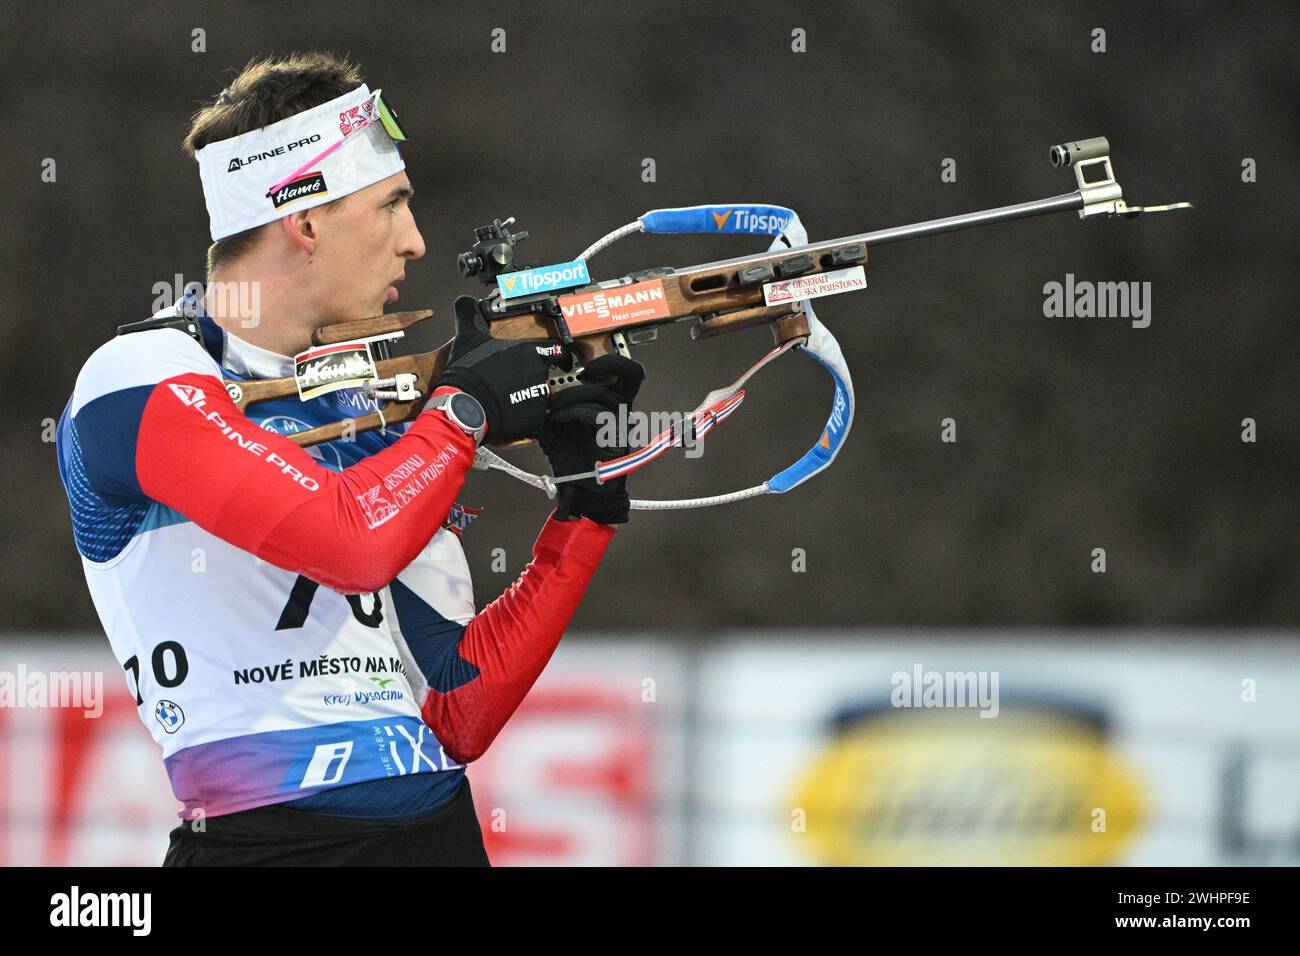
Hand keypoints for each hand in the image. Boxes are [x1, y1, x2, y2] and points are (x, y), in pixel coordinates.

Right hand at [435, 296, 573, 443]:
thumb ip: (469, 314)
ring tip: (510, 400)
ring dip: (530, 398)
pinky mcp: (535, 419)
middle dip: (536, 379)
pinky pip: (536, 418)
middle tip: (520, 383)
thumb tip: (463, 300)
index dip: (558, 355)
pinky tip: (510, 415)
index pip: (557, 350)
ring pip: (542, 397)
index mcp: (529, 352)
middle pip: (547, 375)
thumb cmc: (468, 371)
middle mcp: (540, 373)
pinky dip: (526, 418)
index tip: (559, 360)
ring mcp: (539, 397)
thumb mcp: (467, 336)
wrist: (465, 405)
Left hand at [539, 354, 644, 524]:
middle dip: (607, 364)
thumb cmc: (571, 454)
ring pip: (601, 394)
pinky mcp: (615, 438)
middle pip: (632, 373)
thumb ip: (555, 401)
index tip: (582, 367)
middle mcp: (622, 409)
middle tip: (581, 373)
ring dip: (570, 396)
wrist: (578, 487)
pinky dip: (573, 411)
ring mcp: (621, 423)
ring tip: (551, 407)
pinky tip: (556, 418)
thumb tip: (536, 385)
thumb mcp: (558, 421)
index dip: (610, 361)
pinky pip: (597, 415)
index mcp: (612, 401)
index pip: (627, 371)